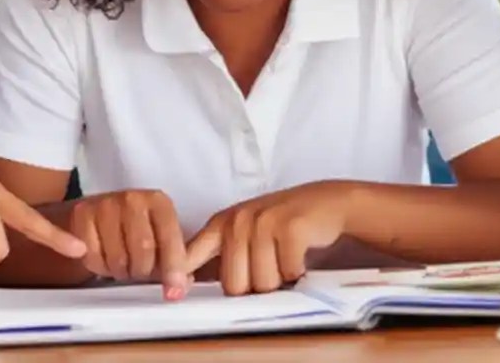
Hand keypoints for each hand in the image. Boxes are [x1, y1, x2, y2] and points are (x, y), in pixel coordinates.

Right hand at [68, 189, 189, 299]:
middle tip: (140, 271)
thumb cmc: (134, 230)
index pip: (170, 239)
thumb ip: (181, 261)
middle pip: (143, 251)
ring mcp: (106, 204)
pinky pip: (93, 257)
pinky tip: (105, 258)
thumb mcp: (162, 238)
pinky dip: (100, 267)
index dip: (173, 268)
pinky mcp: (82, 215)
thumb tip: (182, 285)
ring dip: (122, 272)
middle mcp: (133, 198)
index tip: (174, 291)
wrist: (96, 214)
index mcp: (159, 202)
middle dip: (143, 272)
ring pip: (117, 259)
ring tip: (123, 264)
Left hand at [185, 181, 354, 294]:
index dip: (180, 276)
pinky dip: (298, 270)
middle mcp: (238, 221)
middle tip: (270, 266)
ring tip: (285, 257)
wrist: (327, 202)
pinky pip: (289, 273)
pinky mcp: (290, 227)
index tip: (172, 296)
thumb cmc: (284, 224)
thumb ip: (222, 254)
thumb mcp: (245, 232)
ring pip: (264, 283)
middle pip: (235, 286)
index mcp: (221, 224)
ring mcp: (263, 222)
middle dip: (256, 286)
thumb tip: (190, 285)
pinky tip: (300, 253)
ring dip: (280, 279)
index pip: (192, 253)